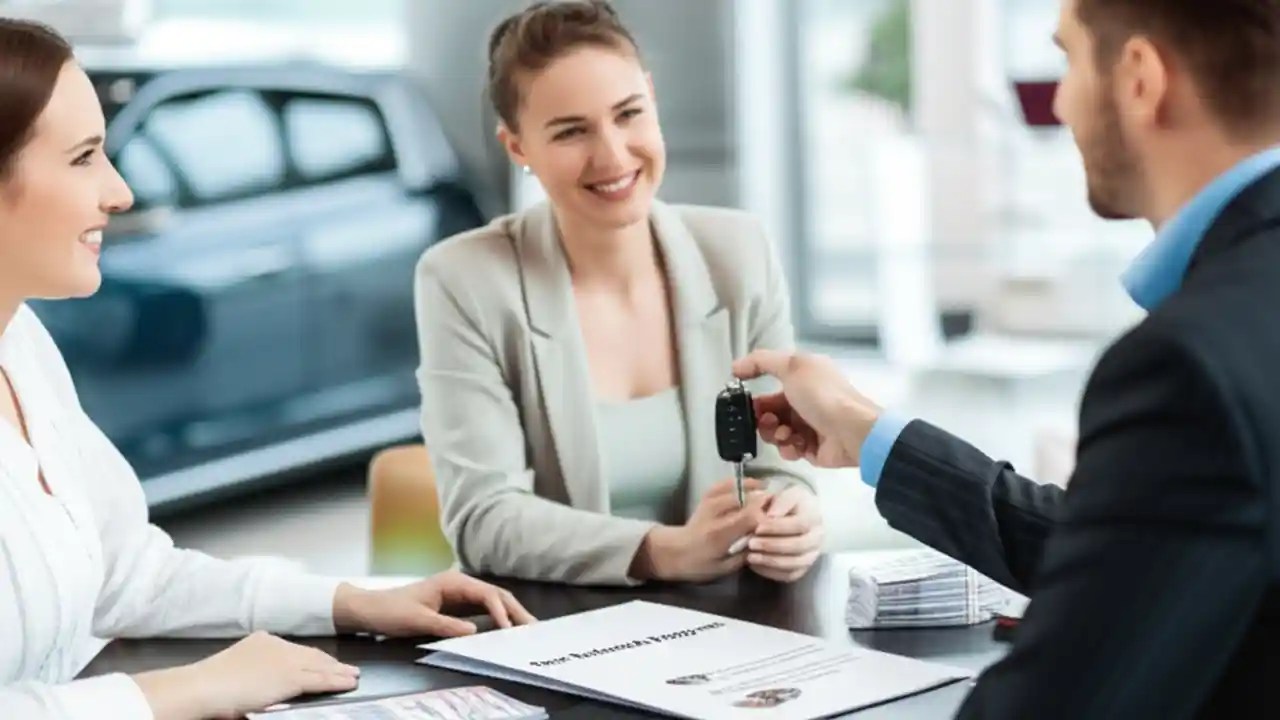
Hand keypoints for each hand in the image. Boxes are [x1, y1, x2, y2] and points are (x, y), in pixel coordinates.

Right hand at [134, 632, 360, 719]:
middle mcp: (276, 646)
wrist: (202, 688)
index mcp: (261, 642)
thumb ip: (256, 677)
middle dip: (329, 663)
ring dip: (338, 672)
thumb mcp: (236, 673)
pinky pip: (320, 679)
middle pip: (310, 655)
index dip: (312, 658)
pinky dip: (336, 681)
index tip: (324, 662)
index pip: (294, 650)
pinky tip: (348, 683)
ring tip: (353, 676)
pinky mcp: (290, 677)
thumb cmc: (210, 687)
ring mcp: (284, 660)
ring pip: (319, 666)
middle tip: (346, 668)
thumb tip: (262, 690)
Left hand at [333, 571, 535, 637]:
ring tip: (527, 629)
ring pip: (492, 603)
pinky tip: (506, 630)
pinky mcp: (455, 608)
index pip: (487, 594)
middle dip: (515, 611)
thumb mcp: (418, 620)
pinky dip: (497, 620)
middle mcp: (459, 585)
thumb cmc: (391, 610)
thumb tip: (476, 631)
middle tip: (534, 628)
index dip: (501, 611)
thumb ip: (447, 626)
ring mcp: (458, 596)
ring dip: (509, 615)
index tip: (511, 628)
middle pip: (495, 596)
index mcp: (453, 582)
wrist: (370, 609)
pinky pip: (482, 612)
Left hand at [633, 478, 767, 581]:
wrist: (674, 551)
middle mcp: (715, 513)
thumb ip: (747, 553)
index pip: (751, 517)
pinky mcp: (707, 496)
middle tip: (780, 510)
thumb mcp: (726, 567)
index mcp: (720, 534)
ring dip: (758, 493)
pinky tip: (755, 485)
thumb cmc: (701, 565)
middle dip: (767, 504)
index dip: (768, 518)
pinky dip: (743, 483)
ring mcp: (710, 501)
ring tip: (772, 498)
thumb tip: (767, 539)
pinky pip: (728, 483)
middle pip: (748, 500)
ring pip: (740, 489)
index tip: (779, 522)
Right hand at [733, 350, 881, 468]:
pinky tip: (796, 444)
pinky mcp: (810, 448)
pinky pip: (788, 449)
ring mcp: (808, 425)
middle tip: (768, 421)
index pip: (769, 385)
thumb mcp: (792, 366)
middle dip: (762, 418)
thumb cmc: (822, 395)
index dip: (754, 394)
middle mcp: (804, 401)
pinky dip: (788, 447)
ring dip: (774, 433)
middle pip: (769, 411)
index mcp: (803, 379)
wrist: (852, 431)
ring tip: (786, 433)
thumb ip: (761, 362)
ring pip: (775, 432)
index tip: (742, 401)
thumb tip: (736, 367)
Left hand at [747, 485, 823, 582]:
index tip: (758, 527)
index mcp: (814, 518)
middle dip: (772, 546)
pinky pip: (790, 575)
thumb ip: (781, 501)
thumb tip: (771, 515)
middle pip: (798, 546)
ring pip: (795, 564)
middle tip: (751, 543)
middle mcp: (817, 539)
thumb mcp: (788, 495)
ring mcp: (812, 555)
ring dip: (771, 561)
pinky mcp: (803, 568)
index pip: (799, 524)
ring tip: (750, 557)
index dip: (778, 527)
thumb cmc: (792, 505)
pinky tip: (756, 566)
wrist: (802, 518)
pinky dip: (772, 573)